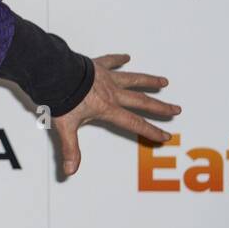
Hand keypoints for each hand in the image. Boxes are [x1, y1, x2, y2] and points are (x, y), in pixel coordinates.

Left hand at [54, 53, 179, 176]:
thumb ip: (70, 149)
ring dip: (149, 81)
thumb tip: (70, 170)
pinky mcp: (96, 65)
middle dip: (159, 107)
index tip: (165, 136)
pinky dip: (118, 59)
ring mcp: (105, 77)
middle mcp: (111, 92)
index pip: (133, 123)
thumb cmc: (59, 98)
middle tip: (176, 109)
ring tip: (164, 81)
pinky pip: (110, 61)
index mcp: (106, 108)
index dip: (150, 131)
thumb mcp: (65, 127)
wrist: (52, 74)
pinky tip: (127, 57)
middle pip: (140, 101)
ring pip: (133, 79)